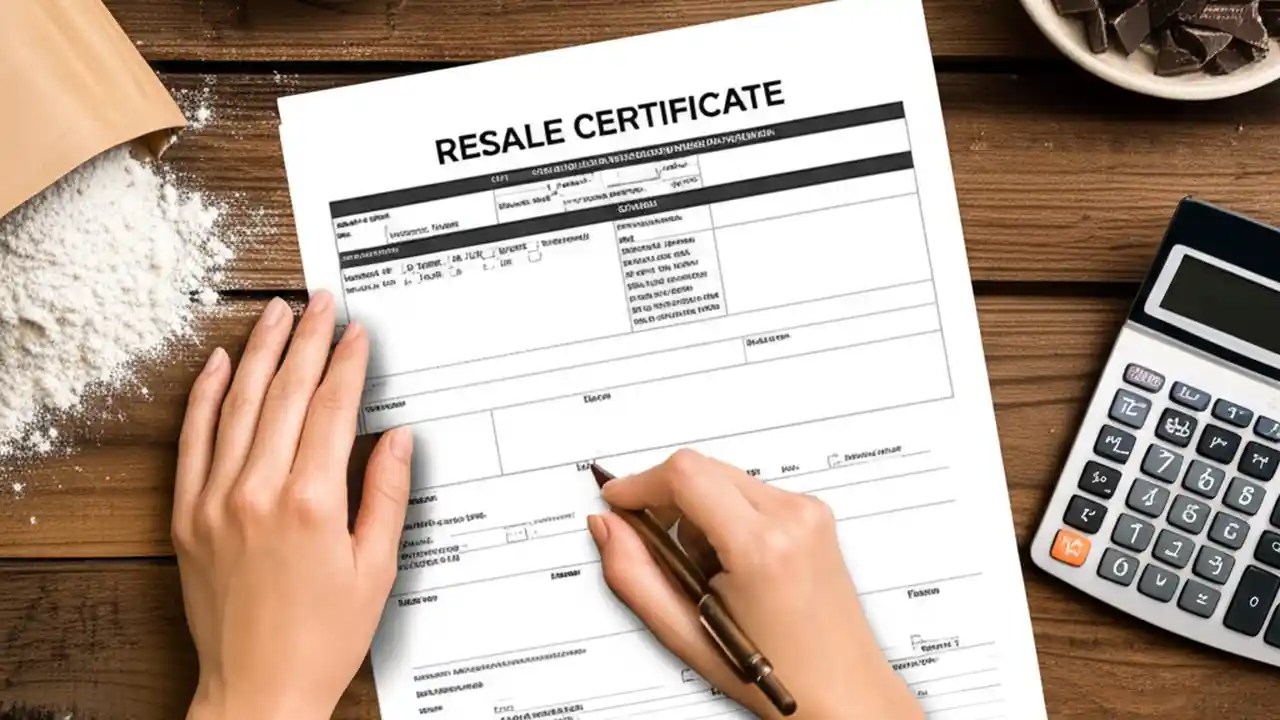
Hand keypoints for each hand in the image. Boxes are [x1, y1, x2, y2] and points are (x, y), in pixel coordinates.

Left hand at [173, 292, 412, 719]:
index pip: (331, 408)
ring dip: (258, 352)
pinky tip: (216, 364)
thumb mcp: (376, 568)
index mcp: (312, 503)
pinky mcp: (187, 516)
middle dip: (306, 339)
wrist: (259, 688)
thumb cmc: (322, 638)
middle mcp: (258, 493)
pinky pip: (193, 439)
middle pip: (284, 393)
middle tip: (319, 303)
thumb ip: (387, 494)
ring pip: (237, 404)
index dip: (347, 363)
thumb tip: (396, 438)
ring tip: (274, 314)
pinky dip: (203, 396)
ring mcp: (216, 501)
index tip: (357, 333)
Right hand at [588, 449, 922, 719]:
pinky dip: (725, 517)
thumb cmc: (780, 675)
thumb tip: (608, 528)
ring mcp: (808, 511)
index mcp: (763, 546)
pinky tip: (730, 563)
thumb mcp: (687, 632)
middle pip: (701, 468)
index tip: (618, 501)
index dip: (639, 483)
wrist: (843, 690)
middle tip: (659, 550)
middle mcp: (793, 516)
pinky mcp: (813, 513)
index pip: (685, 474)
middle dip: (666, 501)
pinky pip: (748, 492)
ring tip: (705, 570)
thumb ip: (634, 575)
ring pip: (723, 478)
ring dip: (697, 512)